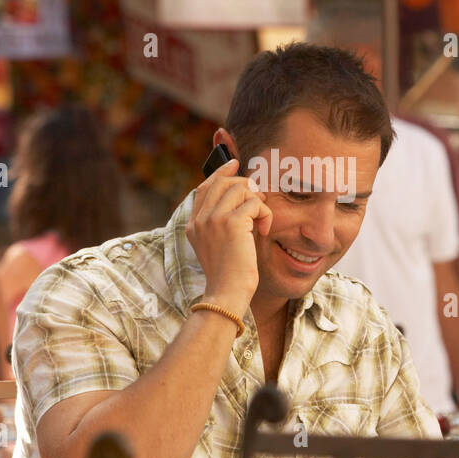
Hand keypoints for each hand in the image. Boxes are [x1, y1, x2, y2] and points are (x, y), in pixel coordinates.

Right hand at [186, 157, 271, 313]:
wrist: (227, 292)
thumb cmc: (228, 274)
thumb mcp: (217, 245)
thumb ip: (219, 222)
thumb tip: (241, 193)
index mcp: (193, 224)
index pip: (204, 187)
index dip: (220, 173)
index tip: (235, 165)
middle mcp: (200, 219)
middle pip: (224, 183)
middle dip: (246, 186)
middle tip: (259, 200)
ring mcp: (214, 219)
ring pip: (241, 189)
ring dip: (258, 201)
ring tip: (261, 221)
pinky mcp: (232, 223)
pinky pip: (255, 203)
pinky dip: (265, 214)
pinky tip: (264, 230)